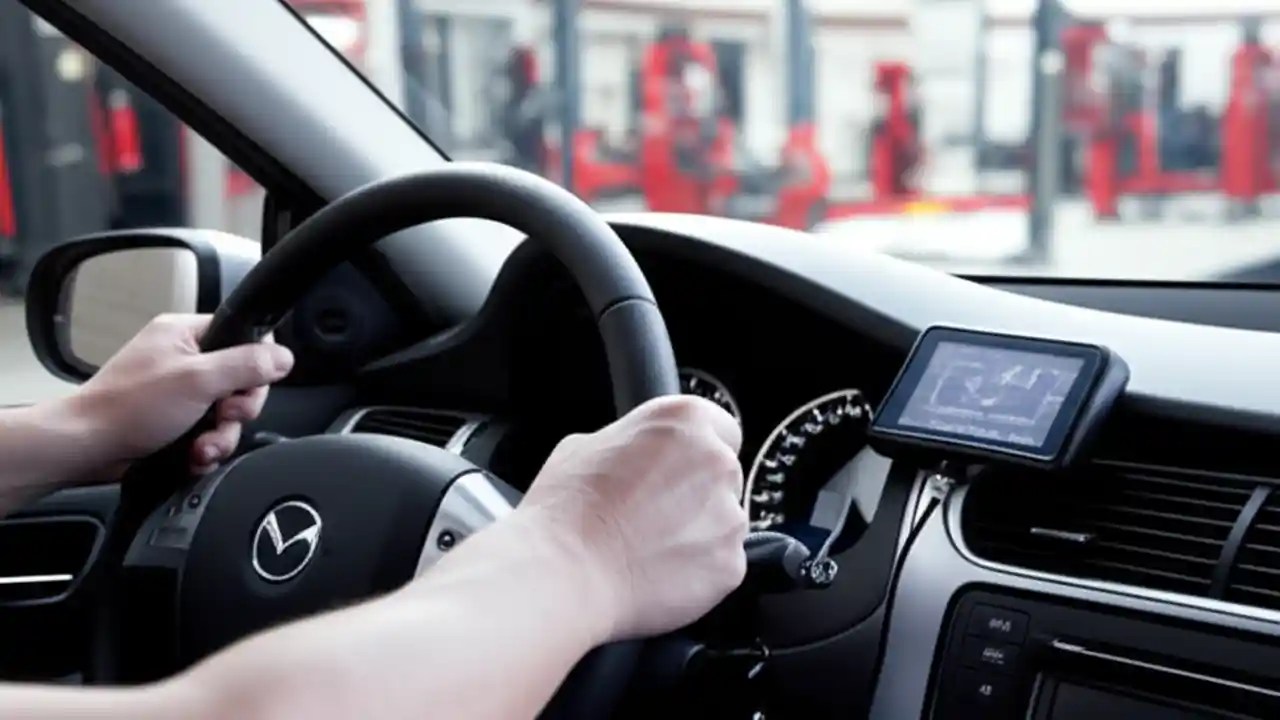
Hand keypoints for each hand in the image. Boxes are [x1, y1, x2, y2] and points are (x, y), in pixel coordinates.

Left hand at [69, 314, 293, 475]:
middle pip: (241, 382)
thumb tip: (283, 356)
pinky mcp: (174, 419)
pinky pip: (209, 431)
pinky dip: (205, 447)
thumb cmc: (126, 408)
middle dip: (236, 411)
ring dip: (220, 436)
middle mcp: (183, 358)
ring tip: (201, 447)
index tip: (244, 390)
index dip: (255, 368)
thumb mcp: (198, 380)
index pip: (245, 339)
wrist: (86, 447)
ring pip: (227, 413)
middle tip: (222, 418)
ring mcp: (179, 390)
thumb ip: (246, 365)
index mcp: (185, 334)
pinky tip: (192, 455)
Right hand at [519, 395, 746, 641]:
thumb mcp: (586, 445)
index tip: (680, 469)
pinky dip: (698, 570)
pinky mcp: (731, 563)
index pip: (722, 429)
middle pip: (724, 476)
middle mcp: (716, 461)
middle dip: (697, 493)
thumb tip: (635, 455)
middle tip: (654, 512)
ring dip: (698, 532)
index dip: (696, 452)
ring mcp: (729, 515)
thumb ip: (631, 442)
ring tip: (649, 546)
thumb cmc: (567, 509)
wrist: (566, 571)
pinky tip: (658, 571)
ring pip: (724, 522)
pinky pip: (721, 563)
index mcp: (686, 421)